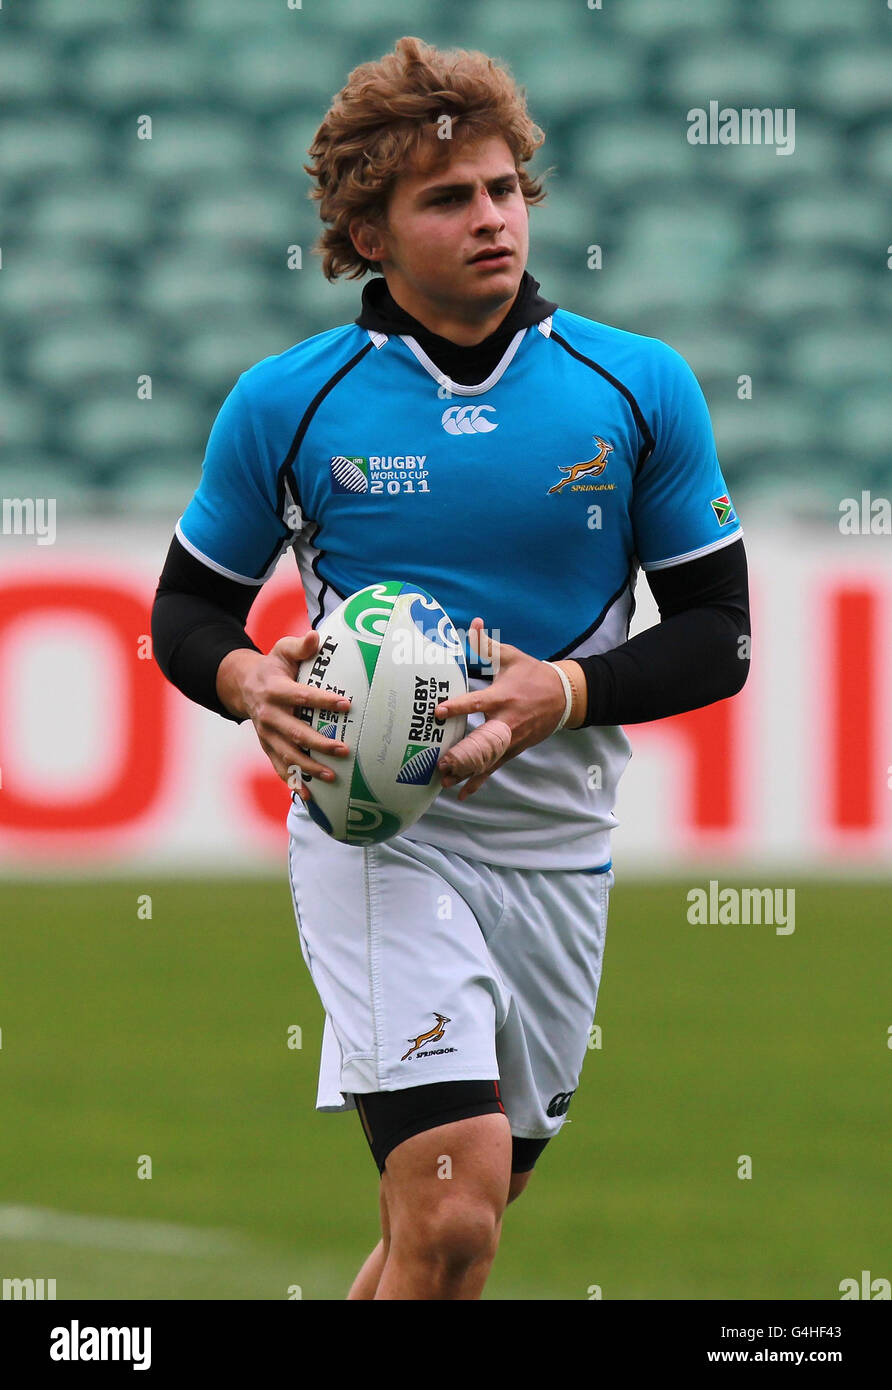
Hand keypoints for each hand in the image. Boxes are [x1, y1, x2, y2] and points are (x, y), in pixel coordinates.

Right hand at [216, 634, 350, 801]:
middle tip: (344, 749)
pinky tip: (309, 796)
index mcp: (274, 689)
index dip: (322, 700)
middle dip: (319, 743)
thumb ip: (300, 646)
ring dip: (309, 767)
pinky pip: (279, 767)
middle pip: (294, 732)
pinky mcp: (267, 746)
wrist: (242, 685)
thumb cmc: (273, 666)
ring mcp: (266, 734)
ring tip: (333, 777)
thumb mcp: (281, 651)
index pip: (301, 696)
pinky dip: (292, 782)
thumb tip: (316, 636)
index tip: (346, 705)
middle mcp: (268, 715)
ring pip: (287, 754)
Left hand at [434, 618, 571, 800]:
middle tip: (439, 762)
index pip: (476, 702)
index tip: (439, 712)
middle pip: (480, 740)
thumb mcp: (512, 657)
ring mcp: (511, 738)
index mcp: (502, 697)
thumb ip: (488, 645)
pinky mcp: (514, 749)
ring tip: (443, 781)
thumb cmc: (534, 675)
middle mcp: (506, 721)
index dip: (458, 707)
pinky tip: (462, 793)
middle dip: (461, 752)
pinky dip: (479, 781)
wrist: (565, 697)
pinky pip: (494, 767)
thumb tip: (474, 624)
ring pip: (486, 759)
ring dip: (465, 772)